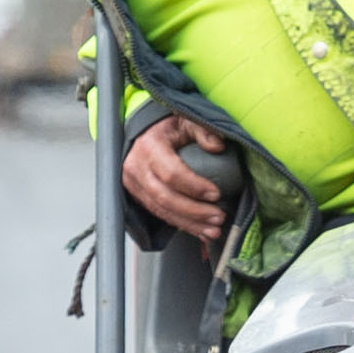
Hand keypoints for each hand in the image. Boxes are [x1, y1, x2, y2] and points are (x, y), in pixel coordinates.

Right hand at [120, 113, 237, 243]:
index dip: (194, 187)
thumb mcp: (186, 120)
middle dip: (195, 212)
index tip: (216, 194)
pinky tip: (200, 231)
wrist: (142, 134)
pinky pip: (160, 214)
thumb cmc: (166, 128)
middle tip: (219, 217)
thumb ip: (202, 131)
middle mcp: (136, 168)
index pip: (171, 173)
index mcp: (149, 147)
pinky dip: (182, 225)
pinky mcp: (137, 196)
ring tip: (213, 230)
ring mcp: (134, 185)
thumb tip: (218, 146)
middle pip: (165, 198)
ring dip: (190, 224)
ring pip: (162, 211)